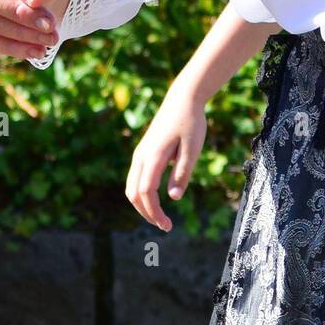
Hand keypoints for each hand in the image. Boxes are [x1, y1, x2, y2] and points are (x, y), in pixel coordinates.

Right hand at [125, 78, 206, 231]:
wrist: (183, 98)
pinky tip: (156, 198)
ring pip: (132, 187)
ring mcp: (139, 153)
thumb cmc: (191, 122)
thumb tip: (173, 198)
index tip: (167, 225)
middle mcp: (141, 156)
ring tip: (160, 216)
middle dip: (146, 213)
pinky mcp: (143, 151)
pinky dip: (142, 193)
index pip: (146, 193)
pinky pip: (136, 178)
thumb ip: (182, 173)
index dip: (154, 213)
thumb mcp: (192, 148)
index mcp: (152, 157)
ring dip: (143, 204)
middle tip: (165, 225)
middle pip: (134, 194)